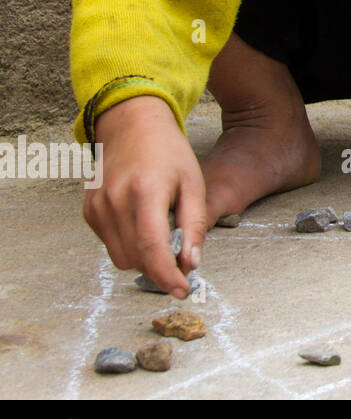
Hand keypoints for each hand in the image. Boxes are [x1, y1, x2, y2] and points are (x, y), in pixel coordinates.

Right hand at [83, 95, 205, 297]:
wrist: (133, 126)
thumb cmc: (170, 154)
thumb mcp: (193, 185)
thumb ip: (194, 226)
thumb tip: (191, 264)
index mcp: (145, 192)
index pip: (152, 249)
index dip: (168, 276)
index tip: (183, 292)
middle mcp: (114, 202)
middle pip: (135, 259)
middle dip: (160, 267)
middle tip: (181, 254)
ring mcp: (97, 208)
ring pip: (121, 257)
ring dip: (144, 257)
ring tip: (162, 230)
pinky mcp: (89, 211)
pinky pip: (110, 244)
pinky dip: (129, 244)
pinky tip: (143, 221)